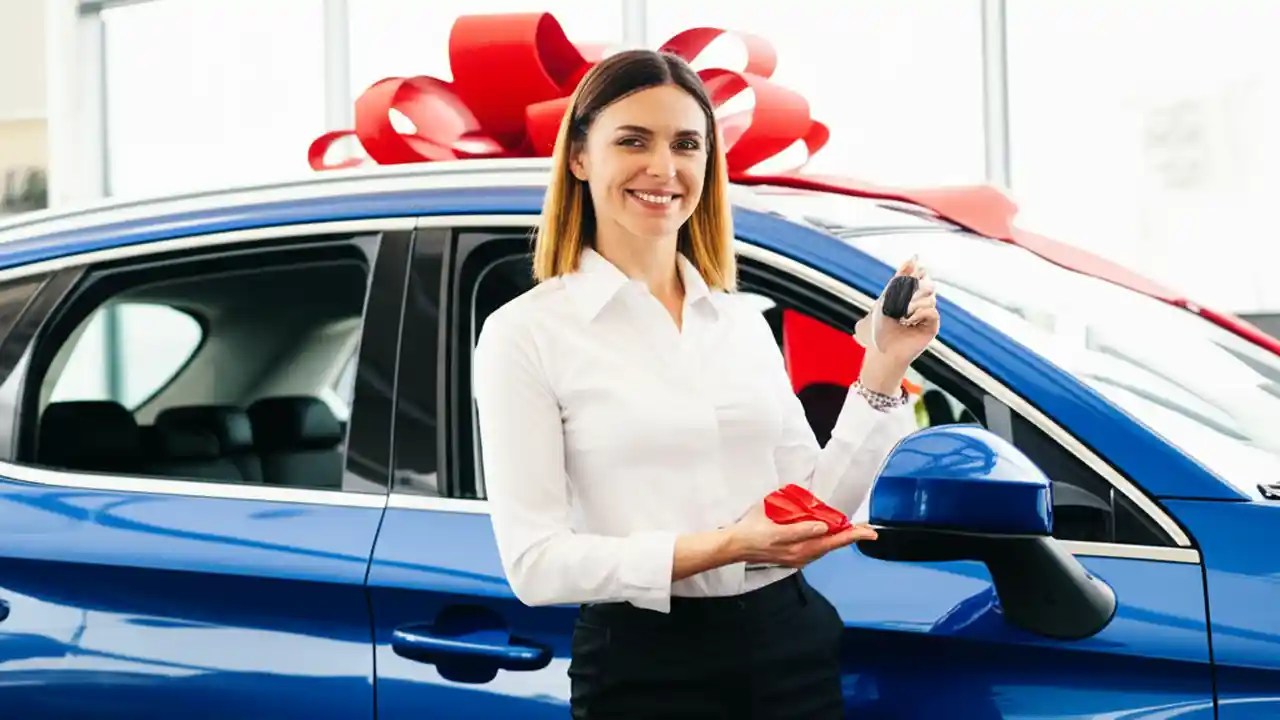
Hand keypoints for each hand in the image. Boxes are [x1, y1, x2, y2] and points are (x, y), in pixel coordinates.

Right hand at [729, 502, 878, 568]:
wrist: (735, 545)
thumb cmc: (752, 529)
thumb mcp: (775, 524)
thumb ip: (799, 527)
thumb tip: (822, 527)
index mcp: (797, 546)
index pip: (830, 540)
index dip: (849, 535)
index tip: (865, 532)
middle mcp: (801, 555)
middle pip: (833, 546)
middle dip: (852, 537)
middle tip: (870, 532)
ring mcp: (797, 558)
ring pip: (827, 549)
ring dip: (843, 540)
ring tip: (858, 532)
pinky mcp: (794, 557)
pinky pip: (818, 550)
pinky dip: (830, 543)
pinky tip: (834, 537)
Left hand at [854, 255, 939, 367]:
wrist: (880, 349)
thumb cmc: (879, 327)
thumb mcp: (886, 299)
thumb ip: (898, 280)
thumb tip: (913, 258)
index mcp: (908, 295)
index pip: (916, 276)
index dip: (914, 269)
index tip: (911, 262)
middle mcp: (919, 303)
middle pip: (927, 283)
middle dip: (915, 285)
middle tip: (903, 295)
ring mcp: (926, 315)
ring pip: (930, 298)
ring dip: (914, 302)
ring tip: (903, 314)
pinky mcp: (931, 327)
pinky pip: (932, 311)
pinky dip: (920, 312)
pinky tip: (909, 319)